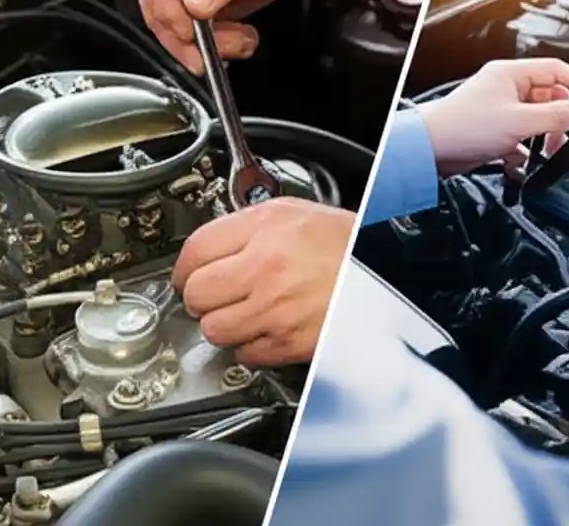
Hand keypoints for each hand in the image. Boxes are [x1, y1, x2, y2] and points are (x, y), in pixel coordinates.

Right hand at [132, 0, 355, 73]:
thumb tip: (195, 4)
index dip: (163, 4)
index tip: (188, 28)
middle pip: (156, 6)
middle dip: (185, 35)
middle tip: (214, 47)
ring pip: (173, 28)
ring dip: (203, 45)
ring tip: (240, 41)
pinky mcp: (197, 7)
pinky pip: (193, 37)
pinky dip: (216, 47)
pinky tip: (240, 40)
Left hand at [171, 197, 354, 366]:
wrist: (385, 274)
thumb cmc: (346, 244)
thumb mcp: (293, 213)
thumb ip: (246, 227)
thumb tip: (209, 247)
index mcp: (266, 229)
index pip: (194, 252)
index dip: (183, 267)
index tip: (185, 275)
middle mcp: (267, 268)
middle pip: (196, 294)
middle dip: (200, 297)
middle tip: (213, 294)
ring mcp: (277, 309)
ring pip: (214, 330)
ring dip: (221, 324)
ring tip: (239, 313)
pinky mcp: (290, 342)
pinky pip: (245, 354)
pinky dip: (249, 347)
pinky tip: (264, 329)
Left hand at [415, 58, 568, 175]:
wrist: (430, 150)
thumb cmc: (463, 127)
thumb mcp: (520, 121)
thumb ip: (557, 116)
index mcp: (511, 74)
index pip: (557, 70)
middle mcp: (505, 89)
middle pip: (548, 99)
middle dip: (561, 119)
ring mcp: (499, 111)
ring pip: (535, 122)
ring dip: (543, 139)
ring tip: (547, 153)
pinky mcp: (492, 132)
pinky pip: (519, 140)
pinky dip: (523, 152)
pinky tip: (519, 162)